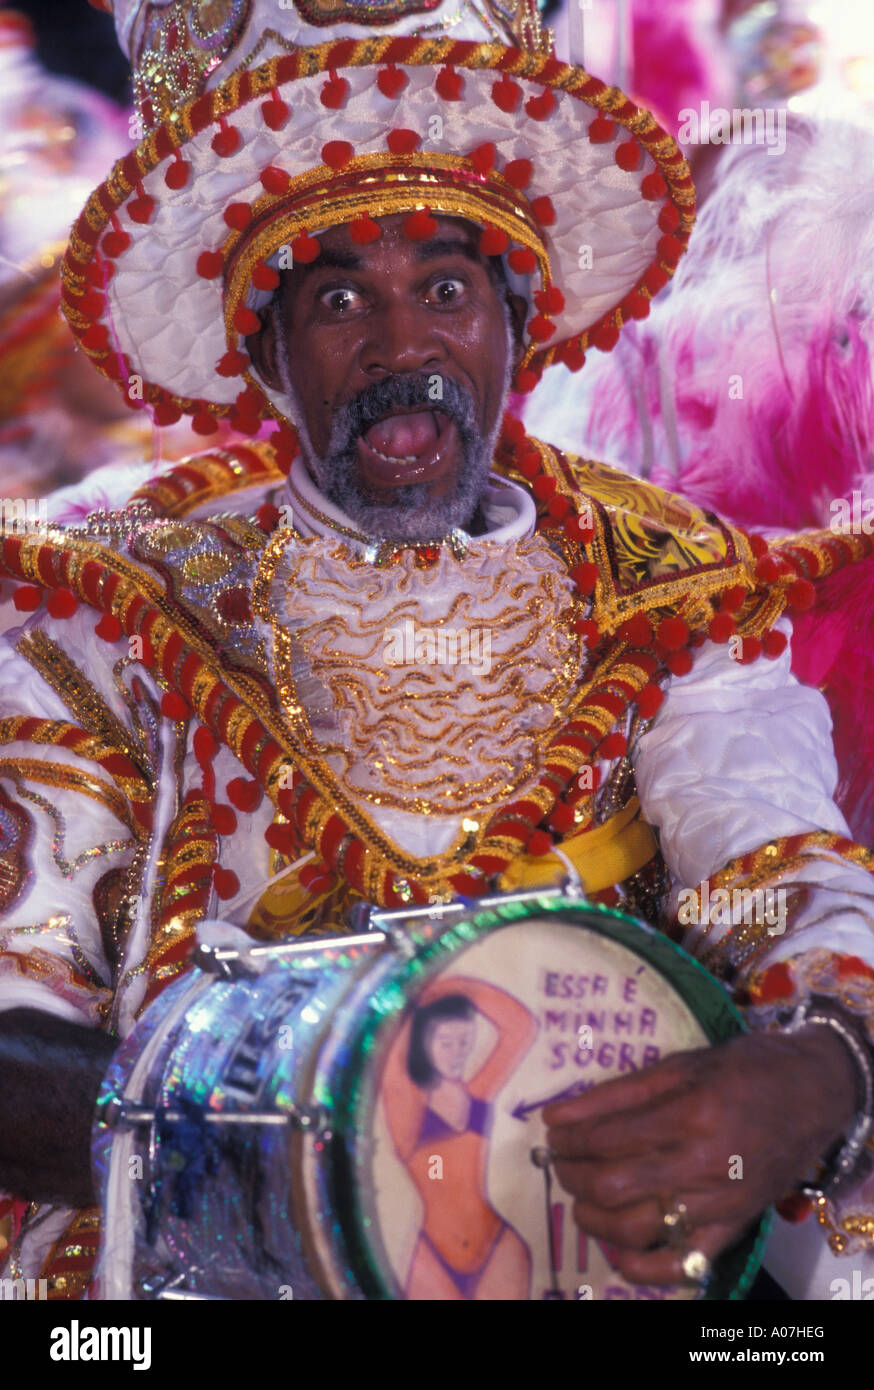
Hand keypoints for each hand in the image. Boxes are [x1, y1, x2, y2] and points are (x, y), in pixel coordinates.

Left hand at [542, 1026, 857, 1284]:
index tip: (552, 1133)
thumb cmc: (746, 1069)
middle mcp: (705, 1164)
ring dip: (594, 1217)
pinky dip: (643, 1268)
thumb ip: (618, 1092)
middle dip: (572, 1175)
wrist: (813, 1094)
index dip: (569, 1139)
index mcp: (691, 1114)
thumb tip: (559, 1115)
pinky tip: (617, 1253)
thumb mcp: (682, 1064)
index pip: (609, 1137)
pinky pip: (682, 1263)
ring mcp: (720, 1204)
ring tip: (580, 1199)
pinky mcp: (734, 1228)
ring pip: (638, 1227)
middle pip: (614, 1185)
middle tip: (560, 1162)